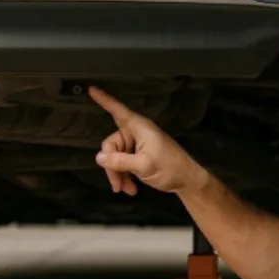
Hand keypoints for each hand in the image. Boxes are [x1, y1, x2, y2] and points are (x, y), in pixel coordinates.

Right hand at [88, 86, 207, 194]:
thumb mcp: (144, 165)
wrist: (187, 181)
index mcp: (139, 127)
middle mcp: (135, 133)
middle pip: (111, 145)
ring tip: (126, 190)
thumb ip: (120, 161)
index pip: (117, 111)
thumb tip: (99, 158)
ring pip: (114, 158)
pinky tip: (130, 189)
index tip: (92, 89)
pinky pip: (122, 164)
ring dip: (118, 175)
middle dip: (112, 166)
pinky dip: (124, 177)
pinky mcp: (137, 157)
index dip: (104, 100)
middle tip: (117, 184)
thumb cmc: (170, 167)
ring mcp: (136, 146)